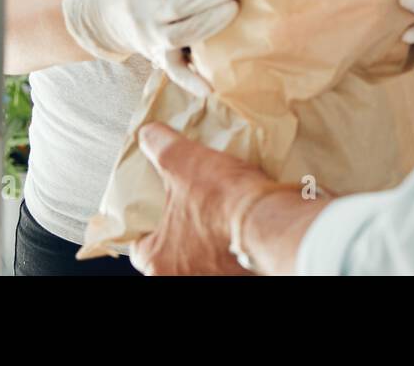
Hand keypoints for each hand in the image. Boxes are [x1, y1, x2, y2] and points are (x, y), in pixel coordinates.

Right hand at [62, 0, 240, 96]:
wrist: (103, 18)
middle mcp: (147, 8)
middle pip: (177, 5)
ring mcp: (152, 36)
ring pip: (181, 36)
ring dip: (208, 26)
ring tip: (234, 11)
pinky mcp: (159, 57)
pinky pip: (176, 72)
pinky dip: (192, 81)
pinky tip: (212, 88)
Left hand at [130, 122, 279, 275]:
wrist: (271, 225)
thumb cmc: (223, 202)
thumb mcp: (184, 161)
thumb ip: (160, 146)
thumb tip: (149, 134)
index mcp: (158, 261)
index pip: (142, 247)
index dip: (152, 223)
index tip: (165, 208)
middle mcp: (181, 279)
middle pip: (175, 255)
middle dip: (186, 234)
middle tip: (200, 211)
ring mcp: (213, 281)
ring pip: (205, 262)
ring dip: (213, 244)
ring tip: (225, 216)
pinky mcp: (242, 277)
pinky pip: (233, 264)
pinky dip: (237, 248)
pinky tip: (246, 228)